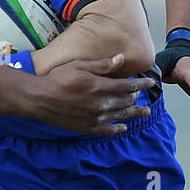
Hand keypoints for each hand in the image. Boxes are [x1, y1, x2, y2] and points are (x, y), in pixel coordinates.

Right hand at [30, 54, 155, 134]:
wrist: (39, 99)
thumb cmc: (57, 79)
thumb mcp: (79, 65)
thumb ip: (101, 65)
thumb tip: (121, 59)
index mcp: (100, 86)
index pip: (128, 86)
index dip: (141, 84)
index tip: (151, 82)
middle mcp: (101, 103)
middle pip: (126, 101)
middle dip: (137, 97)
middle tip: (144, 95)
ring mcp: (94, 117)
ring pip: (120, 116)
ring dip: (134, 113)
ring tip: (145, 112)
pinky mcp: (86, 127)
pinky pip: (106, 131)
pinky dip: (116, 129)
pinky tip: (123, 128)